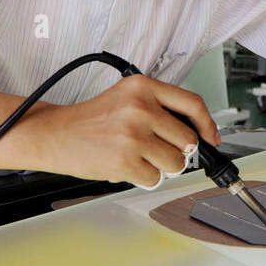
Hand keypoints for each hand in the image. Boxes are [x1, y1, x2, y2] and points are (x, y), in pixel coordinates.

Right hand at [32, 75, 218, 186]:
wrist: (55, 134)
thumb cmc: (91, 120)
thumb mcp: (126, 98)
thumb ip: (160, 108)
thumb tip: (197, 134)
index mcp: (143, 87)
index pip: (192, 104)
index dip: (207, 124)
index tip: (211, 137)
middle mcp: (140, 108)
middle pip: (188, 140)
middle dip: (176, 152)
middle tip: (155, 150)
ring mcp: (133, 135)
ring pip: (175, 163)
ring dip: (161, 167)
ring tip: (137, 156)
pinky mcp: (125, 161)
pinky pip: (154, 178)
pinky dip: (143, 178)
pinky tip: (125, 165)